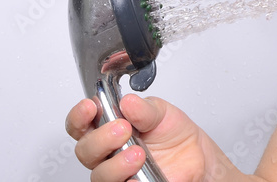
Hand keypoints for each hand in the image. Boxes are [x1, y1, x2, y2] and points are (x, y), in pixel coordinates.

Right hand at [66, 94, 210, 181]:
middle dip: (101, 139)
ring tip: (138, 154)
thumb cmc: (172, 133)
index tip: (90, 107)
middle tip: (123, 129)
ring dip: (116, 164)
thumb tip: (127, 102)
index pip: (81, 124)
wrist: (197, 156)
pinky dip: (130, 181)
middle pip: (85, 150)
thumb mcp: (162, 113)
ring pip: (99, 175)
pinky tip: (139, 174)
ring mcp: (118, 172)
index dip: (79, 116)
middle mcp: (108, 152)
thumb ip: (144, 108)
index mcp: (109, 127)